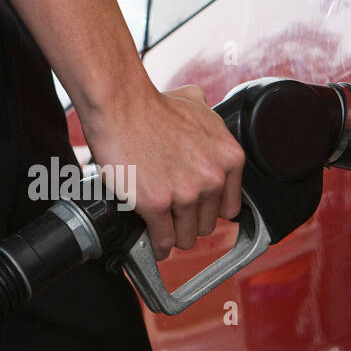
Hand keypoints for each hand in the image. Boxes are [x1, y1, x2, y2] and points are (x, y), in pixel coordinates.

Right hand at [82, 83, 245, 260]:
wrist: (121, 106)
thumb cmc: (153, 106)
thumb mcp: (198, 106)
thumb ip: (210, 122)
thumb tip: (208, 121)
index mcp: (229, 158)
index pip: (229, 207)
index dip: (209, 209)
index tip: (198, 210)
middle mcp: (212, 178)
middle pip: (207, 225)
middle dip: (189, 223)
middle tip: (174, 216)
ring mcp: (185, 193)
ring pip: (186, 237)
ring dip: (173, 235)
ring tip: (162, 229)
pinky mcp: (157, 204)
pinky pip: (163, 240)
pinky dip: (156, 244)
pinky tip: (152, 241)